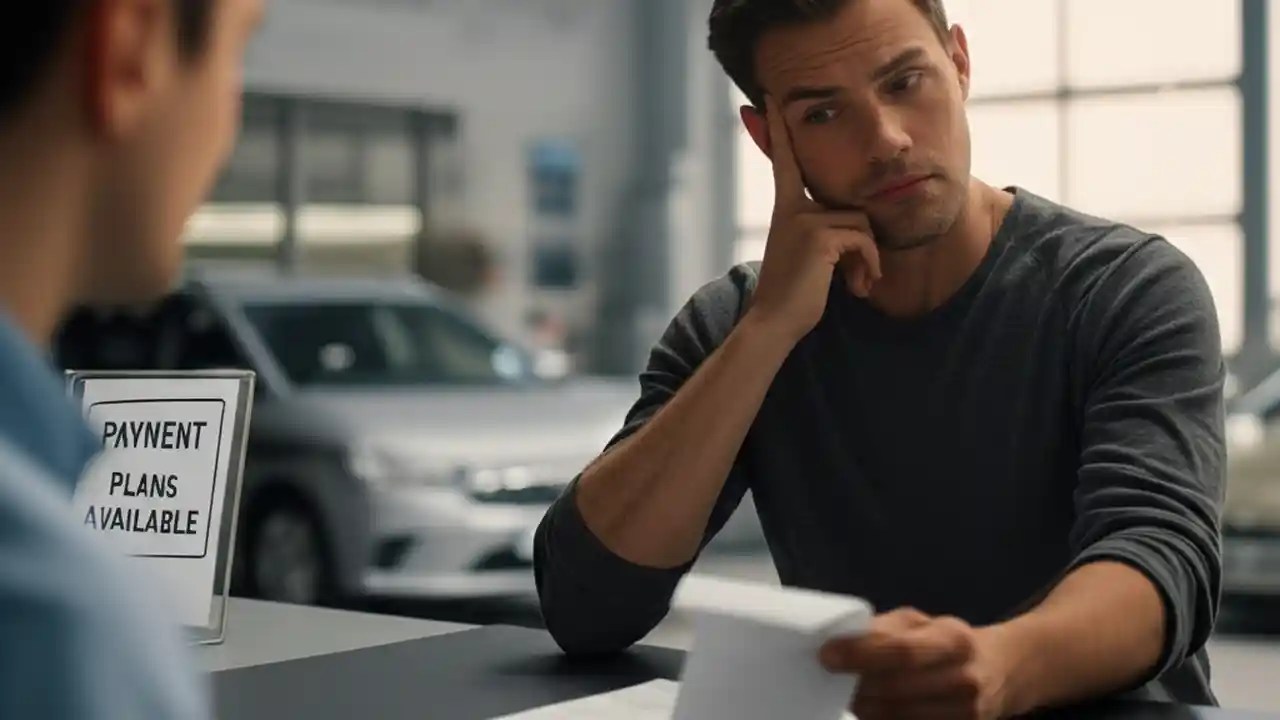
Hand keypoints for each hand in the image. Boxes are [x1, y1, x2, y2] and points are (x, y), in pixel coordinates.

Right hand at [744, 95, 880, 345]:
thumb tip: (858, 228)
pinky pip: (863, 238)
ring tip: (858, 284)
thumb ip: (825, 233)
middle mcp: (792, 208)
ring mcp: (804, 220)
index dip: (778, 130)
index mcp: (786, 209)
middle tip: (860, 279)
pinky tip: (858, 287)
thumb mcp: (809, 256)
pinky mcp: (819, 235)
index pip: (784, 161)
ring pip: (862, 222)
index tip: (768, 99)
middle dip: (864, 246)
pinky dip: (868, 264)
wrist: (775, 322)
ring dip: (868, 259)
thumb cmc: (796, 295)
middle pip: (852, 205)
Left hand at [820, 608, 1016, 719]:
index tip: (827, 656)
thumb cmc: (946, 642)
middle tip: (829, 680)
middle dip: (855, 686)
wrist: (1001, 671)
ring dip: (864, 708)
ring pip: (896, 716)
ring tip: (850, 696)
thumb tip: (840, 639)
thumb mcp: (922, 623)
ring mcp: (966, 714)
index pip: (901, 650)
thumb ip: (884, 629)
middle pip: (894, 689)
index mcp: (953, 640)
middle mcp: (964, 679)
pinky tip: (872, 710)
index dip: (860, 654)